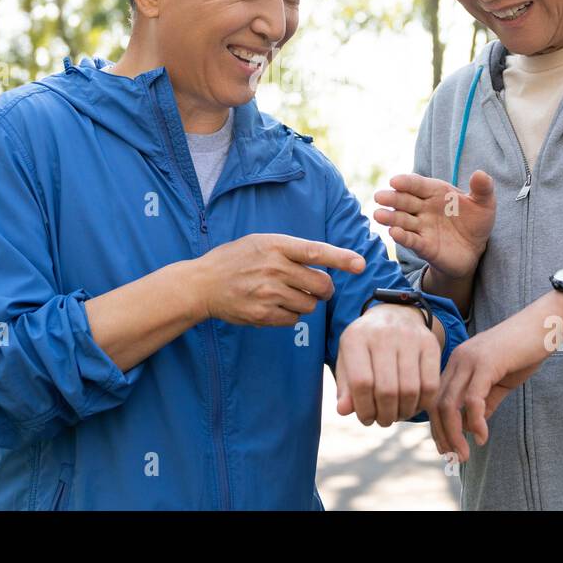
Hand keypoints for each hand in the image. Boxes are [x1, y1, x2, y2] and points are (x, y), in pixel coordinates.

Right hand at [194, 233, 361, 326]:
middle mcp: (274, 268)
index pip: (316, 251)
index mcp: (275, 245)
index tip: (361, 264)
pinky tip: (274, 306)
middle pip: (321, 284)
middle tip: (315, 287)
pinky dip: (290, 315)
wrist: (202, 283)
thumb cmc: (236, 259)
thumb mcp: (261, 242)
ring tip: (285, 295)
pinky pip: (294, 320)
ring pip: (309, 305)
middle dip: (324, 289)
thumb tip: (325, 261)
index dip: (341, 258)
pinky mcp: (263, 314)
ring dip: (305, 302)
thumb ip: (291, 249)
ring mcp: (268, 292)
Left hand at [335, 304, 441, 426]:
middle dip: (385, 414)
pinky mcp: (430, 343)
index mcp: (356, 338)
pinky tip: (414, 405)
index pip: (361, 382)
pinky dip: (423, 403)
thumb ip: (345, 387)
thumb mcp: (348, 360)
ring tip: (397, 415)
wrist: (394, 314)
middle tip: (384, 421)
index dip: (364, 408)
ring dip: (404, 412)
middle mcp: (383, 334)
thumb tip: (344, 411)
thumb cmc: (366, 346)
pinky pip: (431, 384)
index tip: (366, 418)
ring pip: (410, 389)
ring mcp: (409, 337)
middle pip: (387, 389)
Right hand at [373, 170, 494, 281]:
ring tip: (379, 215)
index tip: (394, 181)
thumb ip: (482, 188)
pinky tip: (394, 233)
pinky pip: (411, 240)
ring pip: (402, 220)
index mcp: (435, 192)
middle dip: (392, 199)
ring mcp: (422, 227)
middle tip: (379, 197)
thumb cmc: (475, 221)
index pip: (417, 184)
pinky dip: (402, 237)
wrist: (474, 249)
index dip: (406, 182)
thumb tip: (480, 174)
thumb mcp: (484, 203)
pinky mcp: (423, 246)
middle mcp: (424, 208)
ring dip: (390, 218)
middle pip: (405, 201)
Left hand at [429, 306, 553, 462]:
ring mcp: (469, 360)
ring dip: (454, 434)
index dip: (437, 427)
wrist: (544, 325)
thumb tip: (473, 427)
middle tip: (454, 458)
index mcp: (457, 363)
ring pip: (449, 404)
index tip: (447, 449)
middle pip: (436, 404)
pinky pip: (472, 399)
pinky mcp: (486, 363)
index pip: (435, 399)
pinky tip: (482, 436)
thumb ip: (485, 402)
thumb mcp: (500, 381)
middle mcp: (457, 360)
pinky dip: (475, 422)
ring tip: (464, 454)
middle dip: (442, 435)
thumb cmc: (524, 351)